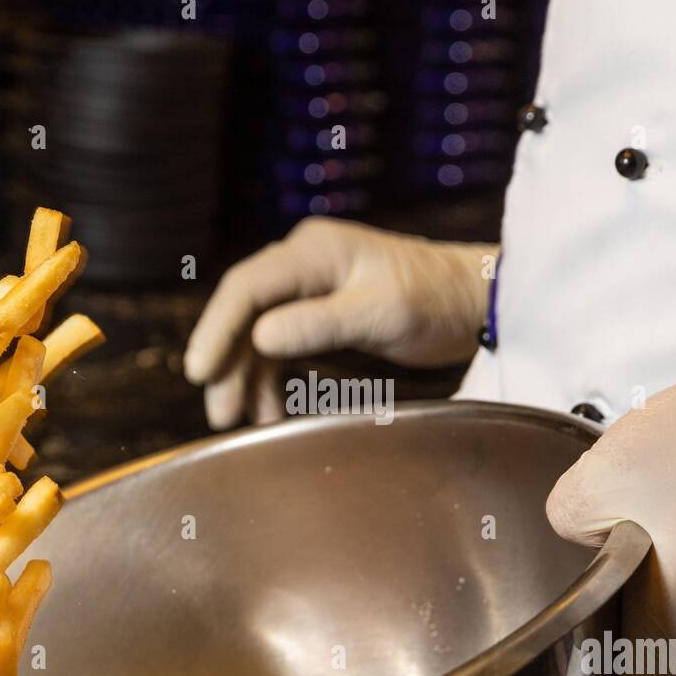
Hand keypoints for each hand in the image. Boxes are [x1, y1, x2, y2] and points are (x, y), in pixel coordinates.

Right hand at [184, 217, 495, 427]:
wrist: (476, 302)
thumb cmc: (436, 299)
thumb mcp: (382, 313)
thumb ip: (321, 323)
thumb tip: (261, 337)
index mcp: (314, 252)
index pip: (247, 287)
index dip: (216, 329)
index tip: (199, 372)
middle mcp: (304, 265)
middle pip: (245, 314)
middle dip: (228, 365)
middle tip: (220, 415)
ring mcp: (310, 289)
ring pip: (259, 335)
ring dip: (248, 379)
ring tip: (243, 423)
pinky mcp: (321, 315)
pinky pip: (282, 347)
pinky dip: (273, 380)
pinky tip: (271, 413)